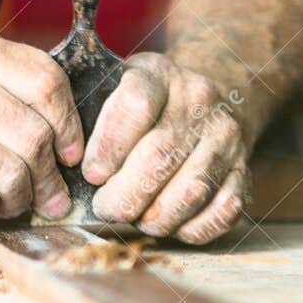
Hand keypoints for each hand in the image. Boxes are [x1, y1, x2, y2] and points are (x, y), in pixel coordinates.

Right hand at [0, 33, 84, 221]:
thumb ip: (12, 92)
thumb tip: (74, 142)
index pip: (47, 82)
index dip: (69, 127)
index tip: (68, 155)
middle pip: (34, 136)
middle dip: (47, 178)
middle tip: (46, 197)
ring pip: (9, 170)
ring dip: (18, 199)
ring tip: (9, 203)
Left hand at [81, 52, 250, 243]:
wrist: (209, 99)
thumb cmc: (146, 106)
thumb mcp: (115, 87)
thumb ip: (87, 114)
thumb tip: (57, 163)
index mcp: (160, 74)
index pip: (135, 105)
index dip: (108, 147)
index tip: (91, 174)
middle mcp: (200, 101)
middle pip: (159, 158)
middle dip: (123, 196)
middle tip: (105, 208)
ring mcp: (226, 138)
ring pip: (191, 190)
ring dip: (155, 218)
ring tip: (137, 218)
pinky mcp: (245, 171)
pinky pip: (222, 212)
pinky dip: (191, 228)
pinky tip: (171, 224)